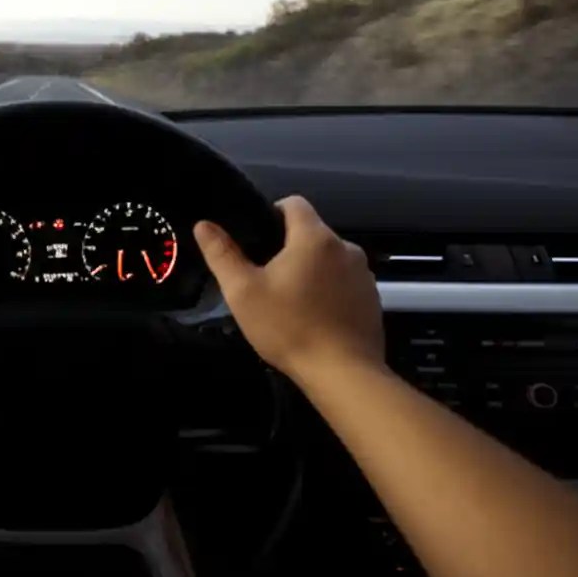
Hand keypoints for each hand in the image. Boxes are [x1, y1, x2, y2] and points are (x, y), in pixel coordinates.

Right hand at [194, 196, 383, 383]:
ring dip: (312, 271)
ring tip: (293, 303)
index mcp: (314, 237)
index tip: (258, 244)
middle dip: (290, 249)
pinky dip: (331, 291)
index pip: (294, 203)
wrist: (343, 373)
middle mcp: (346, 246)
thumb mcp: (243, 292)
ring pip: (329, 259)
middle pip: (312, 233)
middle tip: (268, 281)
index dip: (272, 215)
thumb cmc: (289, 328)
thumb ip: (222, 254)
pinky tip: (317, 318)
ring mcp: (364, 273)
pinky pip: (345, 282)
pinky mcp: (373, 298)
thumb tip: (203, 225)